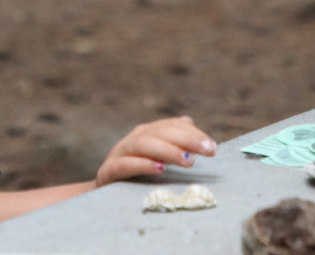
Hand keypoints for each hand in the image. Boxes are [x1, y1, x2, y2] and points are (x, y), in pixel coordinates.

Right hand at [95, 116, 216, 185]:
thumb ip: (171, 141)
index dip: (192, 134)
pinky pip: (125, 165)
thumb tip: (189, 122)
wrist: (102, 193)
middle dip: (186, 140)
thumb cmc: (135, 175)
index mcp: (146, 132)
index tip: (212, 146)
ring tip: (188, 161)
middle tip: (207, 151)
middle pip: (160, 132)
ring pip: (144, 145)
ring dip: (168, 151)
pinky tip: (160, 169)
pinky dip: (143, 165)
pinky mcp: (108, 171)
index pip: (171, 126)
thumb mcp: (155, 157)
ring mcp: (119, 153)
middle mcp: (133, 139)